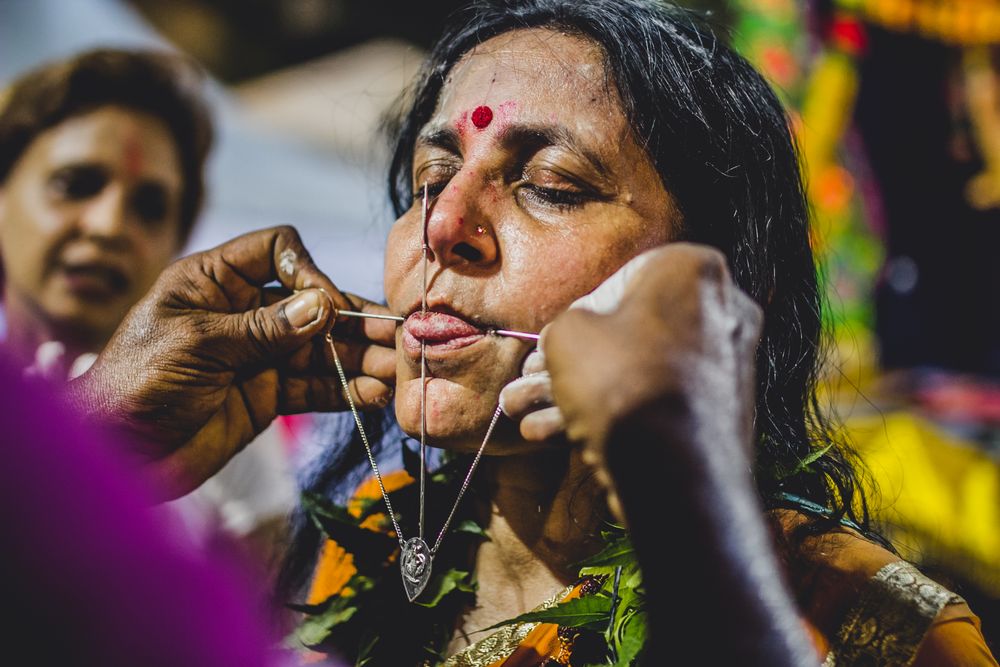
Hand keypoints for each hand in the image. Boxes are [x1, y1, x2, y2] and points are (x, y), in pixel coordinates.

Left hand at [69, 226, 395, 498]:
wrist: (116, 457)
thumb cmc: (134, 386)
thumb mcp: (197, 346)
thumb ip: (263, 329)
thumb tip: (324, 305)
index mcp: (214, 281)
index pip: (277, 250)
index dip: (308, 270)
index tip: (324, 305)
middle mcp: (243, 312)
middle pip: (312, 303)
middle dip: (353, 320)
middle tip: (398, 337)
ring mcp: (259, 355)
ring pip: (322, 348)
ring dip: (360, 358)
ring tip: (397, 371)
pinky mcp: (268, 395)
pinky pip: (315, 387)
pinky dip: (345, 392)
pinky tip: (374, 396)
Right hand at [540, 243, 761, 521]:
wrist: (671, 468)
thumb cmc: (617, 379)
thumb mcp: (566, 334)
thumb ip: (566, 324)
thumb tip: (569, 338)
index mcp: (694, 271)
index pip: (623, 280)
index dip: (578, 311)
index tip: (551, 340)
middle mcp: (722, 312)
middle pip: (627, 333)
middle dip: (569, 361)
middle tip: (528, 381)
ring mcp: (725, 367)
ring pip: (635, 373)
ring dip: (575, 394)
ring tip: (524, 416)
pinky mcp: (719, 415)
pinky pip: (657, 403)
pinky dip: (611, 414)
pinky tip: (554, 437)